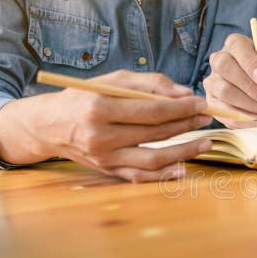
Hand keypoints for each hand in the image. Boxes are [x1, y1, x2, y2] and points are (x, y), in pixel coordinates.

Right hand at [0, 70, 213, 182]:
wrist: (49, 126)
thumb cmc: (84, 97)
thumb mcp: (112, 80)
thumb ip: (150, 82)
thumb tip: (185, 94)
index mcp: (98, 108)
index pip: (150, 110)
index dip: (180, 108)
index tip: (200, 103)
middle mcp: (100, 137)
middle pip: (154, 134)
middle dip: (186, 125)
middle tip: (207, 119)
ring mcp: (104, 158)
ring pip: (152, 160)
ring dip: (184, 152)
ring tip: (206, 143)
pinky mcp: (108, 171)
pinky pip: (141, 177)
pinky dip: (165, 175)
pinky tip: (185, 168)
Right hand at [204, 33, 256, 127]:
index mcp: (237, 44)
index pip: (236, 46)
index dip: (250, 62)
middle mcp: (220, 61)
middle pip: (224, 67)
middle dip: (249, 86)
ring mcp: (214, 84)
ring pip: (224, 92)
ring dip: (251, 105)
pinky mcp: (215, 105)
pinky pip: (226, 114)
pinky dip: (249, 120)